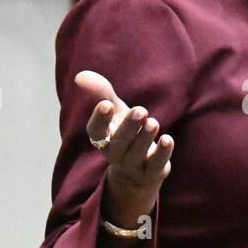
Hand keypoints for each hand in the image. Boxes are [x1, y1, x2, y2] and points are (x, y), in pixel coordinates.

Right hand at [76, 69, 174, 223]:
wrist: (136, 172)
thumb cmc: (123, 133)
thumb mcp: (115, 112)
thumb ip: (101, 93)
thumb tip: (80, 75)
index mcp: (102, 138)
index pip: (95, 132)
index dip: (100, 120)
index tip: (107, 104)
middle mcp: (115, 154)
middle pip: (119, 143)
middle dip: (129, 127)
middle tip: (140, 110)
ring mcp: (133, 165)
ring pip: (137, 153)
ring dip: (145, 138)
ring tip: (153, 122)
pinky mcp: (152, 172)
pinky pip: (156, 165)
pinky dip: (163, 153)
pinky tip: (167, 139)